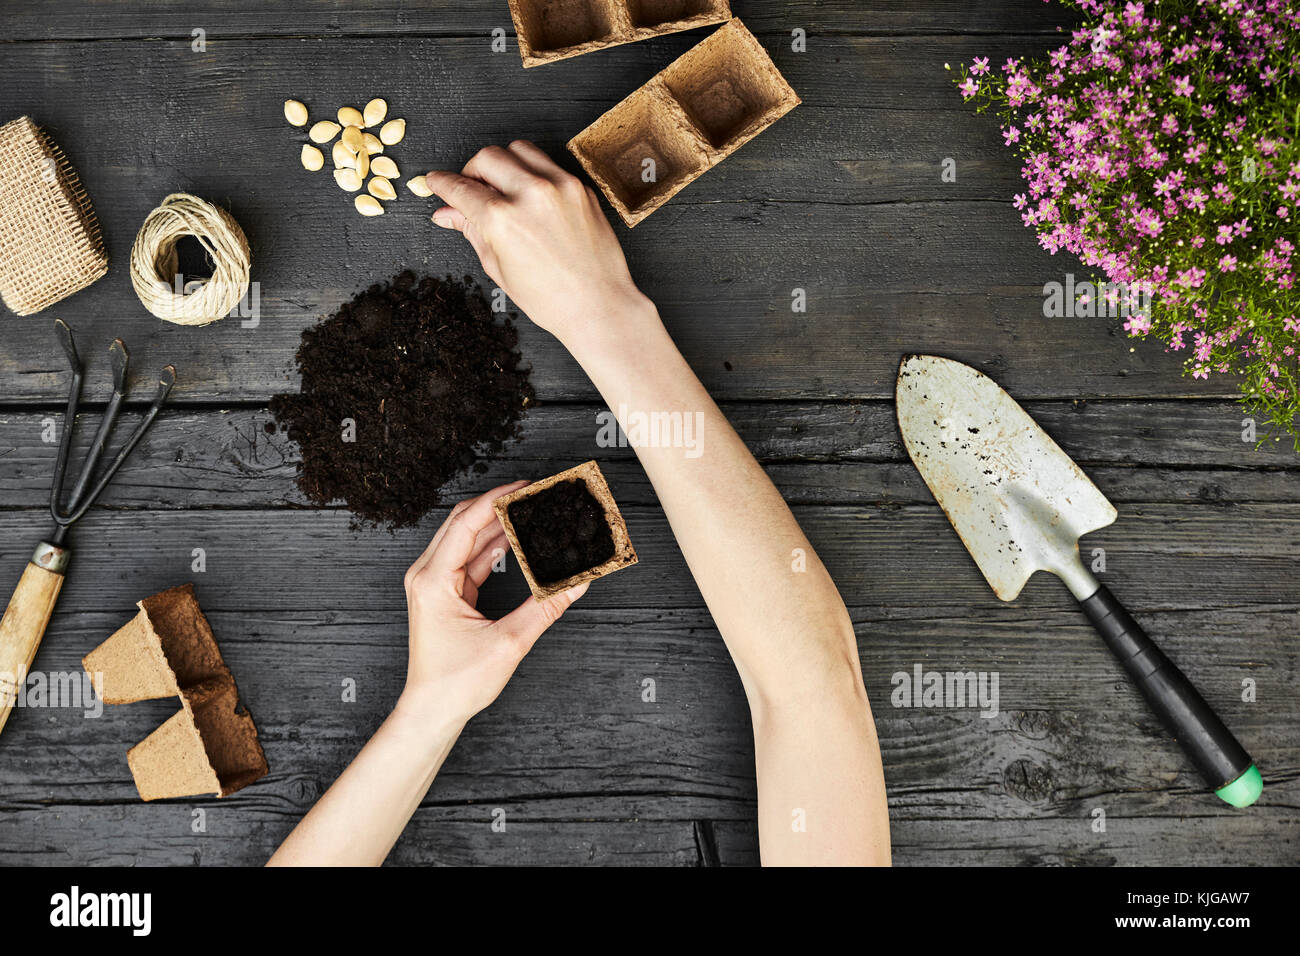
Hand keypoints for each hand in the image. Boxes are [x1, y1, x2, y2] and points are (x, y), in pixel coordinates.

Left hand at [397, 482, 586, 728]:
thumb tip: (576, 582)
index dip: (497, 499)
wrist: (432, 709)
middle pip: (463, 522)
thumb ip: (545, 607)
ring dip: (496, 524)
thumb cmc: (455, 682)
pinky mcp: (443, 592)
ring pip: (466, 538)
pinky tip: (517, 540)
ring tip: (529, 512)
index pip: (466, 523)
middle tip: (532, 493)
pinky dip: (493, 546)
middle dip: (498, 504)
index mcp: (433, 581)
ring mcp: (433, 583)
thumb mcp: (509, 643)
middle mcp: (427, 575)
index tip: (525, 487)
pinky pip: (469, 558)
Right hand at [424, 142, 652, 342]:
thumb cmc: (551, 298)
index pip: (460, 187)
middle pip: (486, 157)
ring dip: (502, 163)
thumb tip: (446, 213)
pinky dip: (531, 172)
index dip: (441, 183)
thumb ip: (471, 231)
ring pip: (517, 149)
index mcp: (502, 219)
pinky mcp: (579, 187)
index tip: (435, 183)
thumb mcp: (498, 267)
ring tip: (502, 189)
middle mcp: (530, 194)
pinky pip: (547, 163)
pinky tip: (530, 196)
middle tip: (472, 191)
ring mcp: (559, 186)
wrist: (598, 305)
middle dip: (471, 171)